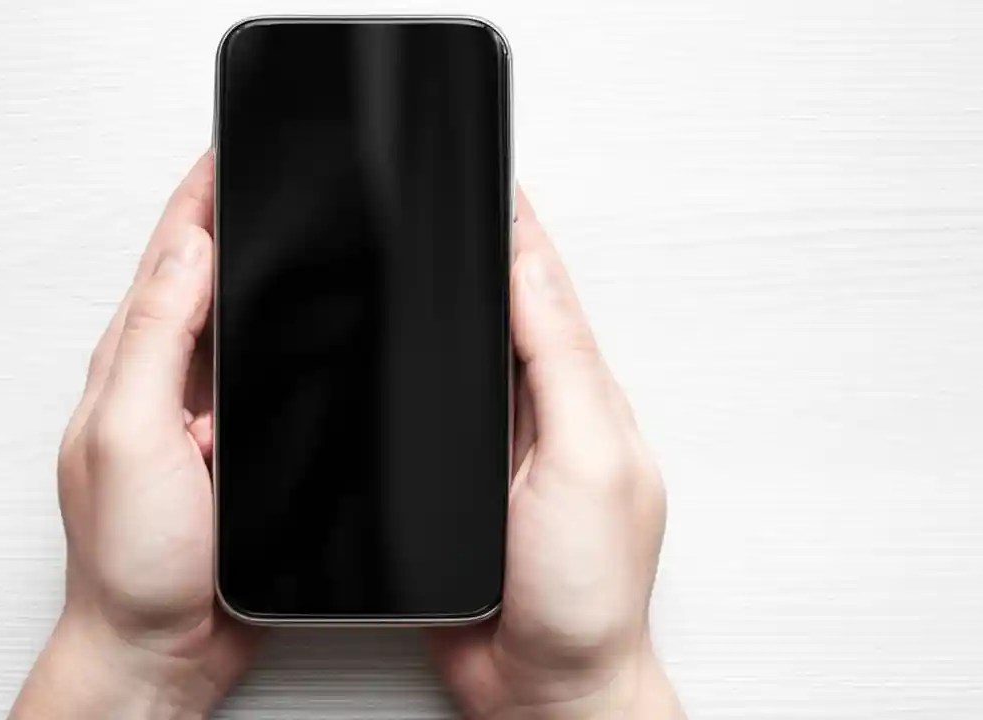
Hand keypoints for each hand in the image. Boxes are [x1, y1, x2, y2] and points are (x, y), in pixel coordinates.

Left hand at [12, 152, 258, 718]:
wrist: (158, 648)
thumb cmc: (131, 561)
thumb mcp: (131, 433)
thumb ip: (157, 339)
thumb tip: (189, 252)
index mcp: (130, 365)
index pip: (170, 257)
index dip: (202, 197)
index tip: (232, 150)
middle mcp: (162, 383)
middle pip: (202, 279)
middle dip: (233, 219)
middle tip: (266, 170)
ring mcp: (198, 418)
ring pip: (235, 325)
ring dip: (258, 274)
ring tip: (287, 226)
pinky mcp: (232, 452)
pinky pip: (262, 378)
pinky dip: (281, 343)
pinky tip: (302, 332)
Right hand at [428, 190, 683, 718]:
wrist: (542, 686)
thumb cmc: (586, 593)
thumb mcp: (586, 459)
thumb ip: (558, 364)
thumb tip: (528, 271)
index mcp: (582, 396)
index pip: (544, 291)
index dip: (515, 232)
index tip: (487, 179)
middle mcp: (539, 417)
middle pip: (502, 315)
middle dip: (477, 256)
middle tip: (453, 194)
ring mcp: (494, 453)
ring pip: (460, 361)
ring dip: (441, 311)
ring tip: (428, 250)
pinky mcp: (451, 489)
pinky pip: (425, 418)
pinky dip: (410, 382)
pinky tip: (396, 358)